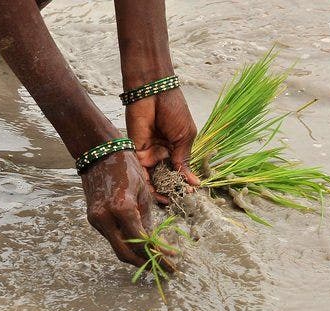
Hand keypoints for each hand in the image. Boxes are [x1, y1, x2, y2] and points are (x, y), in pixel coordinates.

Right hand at [81, 150, 170, 269]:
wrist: (98, 153)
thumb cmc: (126, 167)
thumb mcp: (144, 193)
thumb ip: (147, 220)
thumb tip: (155, 243)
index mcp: (122, 209)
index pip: (142, 242)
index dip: (157, 256)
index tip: (171, 264)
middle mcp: (106, 218)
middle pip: (126, 253)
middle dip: (145, 263)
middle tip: (163, 269)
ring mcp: (96, 219)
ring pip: (118, 247)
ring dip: (136, 256)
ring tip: (155, 260)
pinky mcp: (93, 218)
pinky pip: (112, 237)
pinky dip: (127, 244)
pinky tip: (141, 246)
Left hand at [125, 88, 198, 203]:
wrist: (153, 92)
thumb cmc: (173, 110)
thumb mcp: (185, 137)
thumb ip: (184, 160)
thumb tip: (193, 181)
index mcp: (175, 147)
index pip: (179, 169)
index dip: (184, 181)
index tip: (191, 191)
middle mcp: (161, 152)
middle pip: (165, 175)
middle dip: (172, 188)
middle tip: (179, 198)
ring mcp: (148, 152)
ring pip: (154, 177)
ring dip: (160, 189)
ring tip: (169, 199)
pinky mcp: (136, 151)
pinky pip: (141, 172)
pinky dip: (148, 184)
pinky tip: (158, 192)